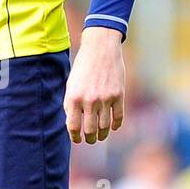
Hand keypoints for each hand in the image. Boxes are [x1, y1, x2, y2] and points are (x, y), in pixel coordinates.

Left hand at [64, 25, 124, 143]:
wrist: (101, 48)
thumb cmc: (83, 67)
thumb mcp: (71, 85)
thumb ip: (70, 104)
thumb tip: (73, 126)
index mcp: (73, 98)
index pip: (73, 127)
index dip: (75, 137)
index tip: (77, 139)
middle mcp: (89, 101)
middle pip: (90, 130)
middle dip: (90, 138)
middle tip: (90, 139)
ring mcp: (105, 99)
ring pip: (104, 127)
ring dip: (102, 135)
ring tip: (100, 136)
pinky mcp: (119, 95)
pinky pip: (118, 117)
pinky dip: (116, 125)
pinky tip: (113, 127)